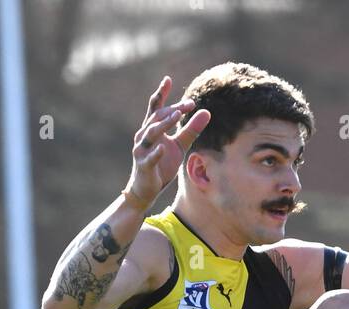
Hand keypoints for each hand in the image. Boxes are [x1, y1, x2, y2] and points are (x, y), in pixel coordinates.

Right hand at [127, 74, 211, 204]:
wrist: (146, 189)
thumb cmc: (162, 165)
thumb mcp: (179, 146)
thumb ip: (191, 130)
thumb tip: (207, 112)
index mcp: (152, 128)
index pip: (156, 107)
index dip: (161, 93)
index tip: (168, 79)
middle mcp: (144, 135)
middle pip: (157, 117)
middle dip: (173, 109)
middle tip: (190, 104)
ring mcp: (142, 150)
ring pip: (151, 132)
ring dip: (164, 123)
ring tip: (178, 115)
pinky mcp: (143, 165)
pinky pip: (150, 158)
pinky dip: (156, 153)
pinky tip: (163, 147)